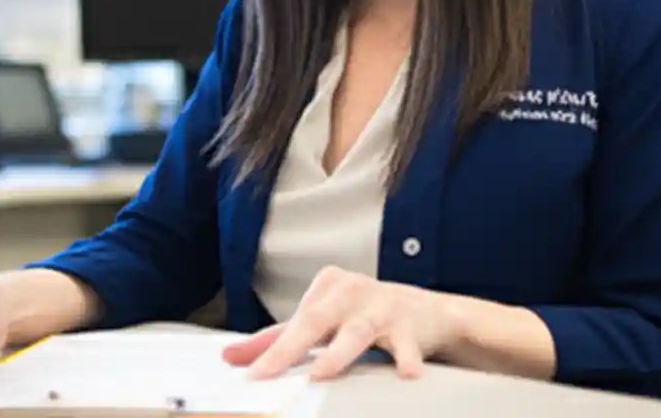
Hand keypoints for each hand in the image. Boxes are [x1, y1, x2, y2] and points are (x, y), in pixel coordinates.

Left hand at [222, 266, 454, 380]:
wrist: (429, 312)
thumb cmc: (368, 315)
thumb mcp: (323, 322)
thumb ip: (279, 339)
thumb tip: (232, 357)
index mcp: (327, 286)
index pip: (294, 321)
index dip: (271, 349)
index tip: (252, 374)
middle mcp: (351, 291)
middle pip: (316, 320)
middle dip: (290, 347)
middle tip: (268, 371)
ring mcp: (382, 305)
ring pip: (357, 330)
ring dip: (339, 352)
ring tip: (322, 371)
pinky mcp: (411, 324)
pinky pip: (408, 344)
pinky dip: (407, 357)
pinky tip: (406, 372)